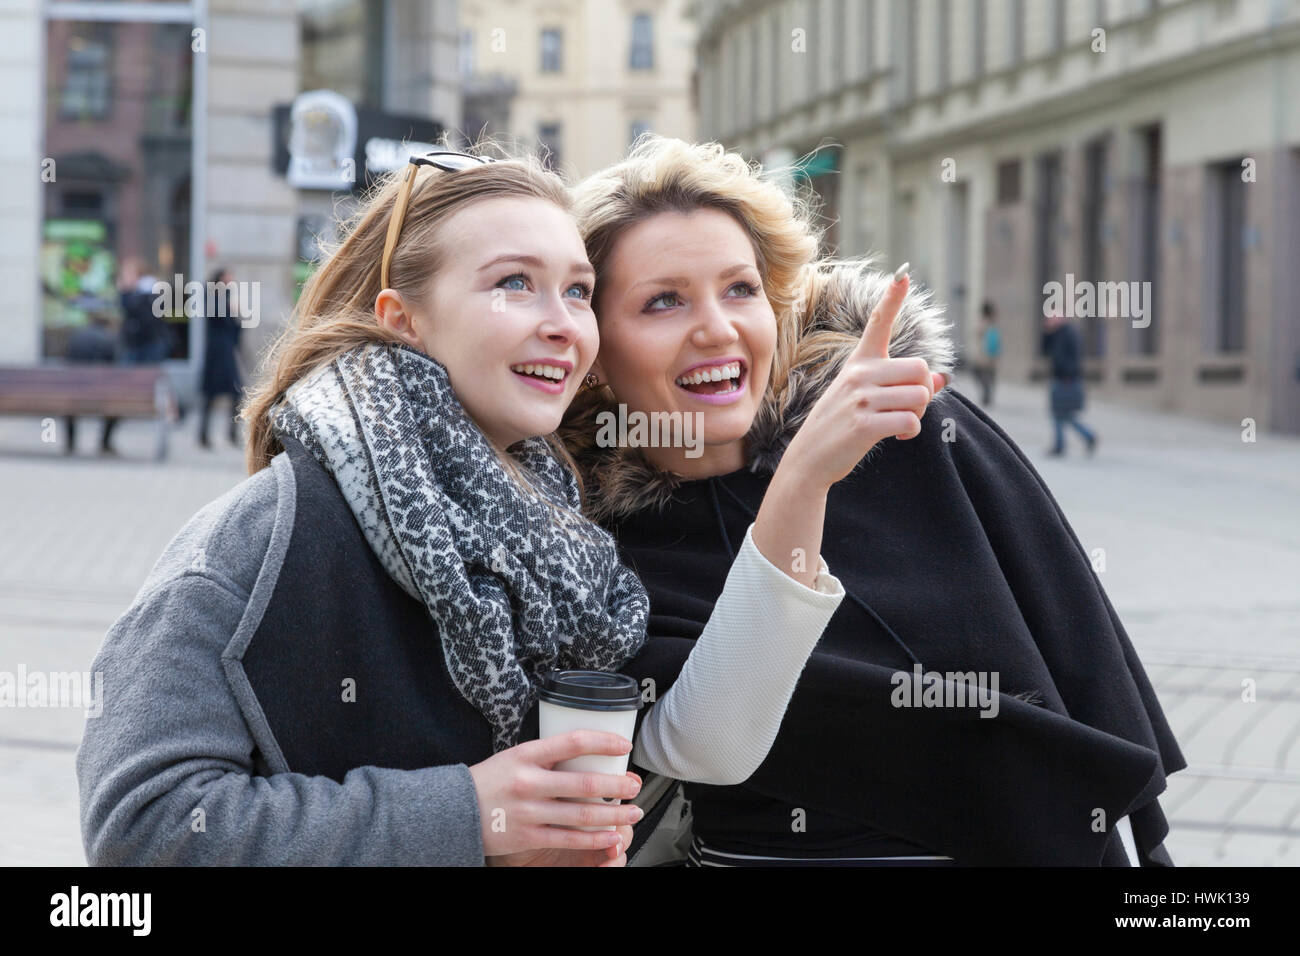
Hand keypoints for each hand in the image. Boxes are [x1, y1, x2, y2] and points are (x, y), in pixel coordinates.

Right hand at [468, 731, 643, 858]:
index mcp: (526, 755)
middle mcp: (529, 782)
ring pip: (582, 814)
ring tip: (632, 812)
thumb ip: (546, 757)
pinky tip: (610, 835)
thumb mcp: (514, 757)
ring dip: (614, 814)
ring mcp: (528, 811)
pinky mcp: (527, 836)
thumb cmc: (489, 781)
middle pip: (585, 783)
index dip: (604, 742)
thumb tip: (586, 756)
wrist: (454, 810)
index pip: (573, 742)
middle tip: (635, 784)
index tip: (623, 746)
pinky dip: (595, 838)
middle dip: (618, 785)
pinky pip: (569, 838)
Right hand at [781, 271, 944, 491]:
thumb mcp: (867, 398)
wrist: (809, 457)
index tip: (903, 276)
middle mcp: (859, 375)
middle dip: (924, 391)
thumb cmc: (841, 423)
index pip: (878, 323)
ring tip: (901, 423)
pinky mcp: (864, 425)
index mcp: (859, 362)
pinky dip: (910, 432)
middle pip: (920, 369)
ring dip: (919, 413)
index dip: (892, 299)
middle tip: (908, 407)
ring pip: (920, 395)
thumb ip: (903, 386)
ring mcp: (860, 399)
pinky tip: (897, 437)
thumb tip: (940, 378)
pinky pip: (910, 420)